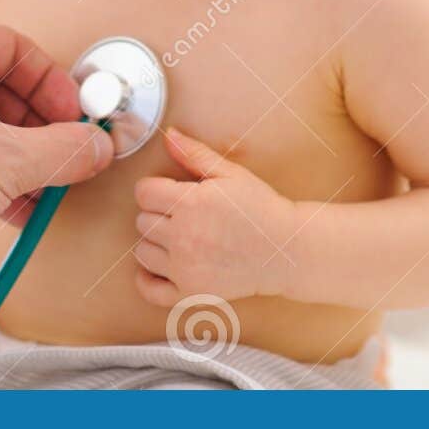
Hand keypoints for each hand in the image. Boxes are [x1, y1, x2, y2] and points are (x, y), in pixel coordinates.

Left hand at [0, 22, 113, 267]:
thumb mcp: (6, 162)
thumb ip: (63, 150)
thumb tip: (96, 146)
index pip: (14, 47)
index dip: (53, 83)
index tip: (73, 118)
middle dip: (37, 129)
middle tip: (62, 157)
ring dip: (15, 158)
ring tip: (39, 194)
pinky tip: (9, 209)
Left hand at [132, 128, 296, 305]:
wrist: (285, 250)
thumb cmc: (260, 208)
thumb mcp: (231, 174)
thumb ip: (195, 154)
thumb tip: (169, 135)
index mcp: (190, 204)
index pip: (143, 193)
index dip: (154, 188)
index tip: (169, 191)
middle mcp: (183, 238)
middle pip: (142, 220)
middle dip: (157, 214)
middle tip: (181, 214)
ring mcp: (186, 268)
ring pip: (142, 251)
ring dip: (154, 243)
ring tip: (177, 237)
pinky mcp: (191, 293)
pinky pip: (150, 290)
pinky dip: (147, 280)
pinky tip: (160, 266)